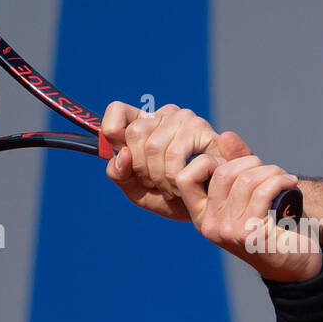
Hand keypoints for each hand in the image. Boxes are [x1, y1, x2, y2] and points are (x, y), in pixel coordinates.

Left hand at [102, 102, 235, 220]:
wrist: (208, 210)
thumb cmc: (175, 198)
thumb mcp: (139, 191)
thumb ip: (120, 174)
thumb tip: (122, 155)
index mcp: (146, 123)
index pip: (118, 111)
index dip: (113, 135)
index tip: (125, 159)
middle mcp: (165, 115)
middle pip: (135, 133)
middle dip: (141, 169)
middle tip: (156, 185)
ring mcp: (185, 119)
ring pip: (153, 146)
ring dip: (159, 178)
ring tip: (171, 190)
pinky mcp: (203, 130)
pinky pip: (173, 155)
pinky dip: (173, 178)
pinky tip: (183, 186)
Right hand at [175, 131, 321, 281]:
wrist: (294, 265)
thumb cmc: (271, 227)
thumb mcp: (248, 194)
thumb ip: (236, 166)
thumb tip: (225, 135)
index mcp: (201, 215)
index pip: (184, 176)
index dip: (208, 160)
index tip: (237, 166)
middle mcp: (209, 225)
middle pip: (220, 172)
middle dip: (250, 162)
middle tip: (270, 170)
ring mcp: (227, 231)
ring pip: (244, 179)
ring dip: (270, 171)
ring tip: (284, 178)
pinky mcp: (249, 234)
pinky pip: (262, 191)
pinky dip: (280, 180)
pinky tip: (290, 183)